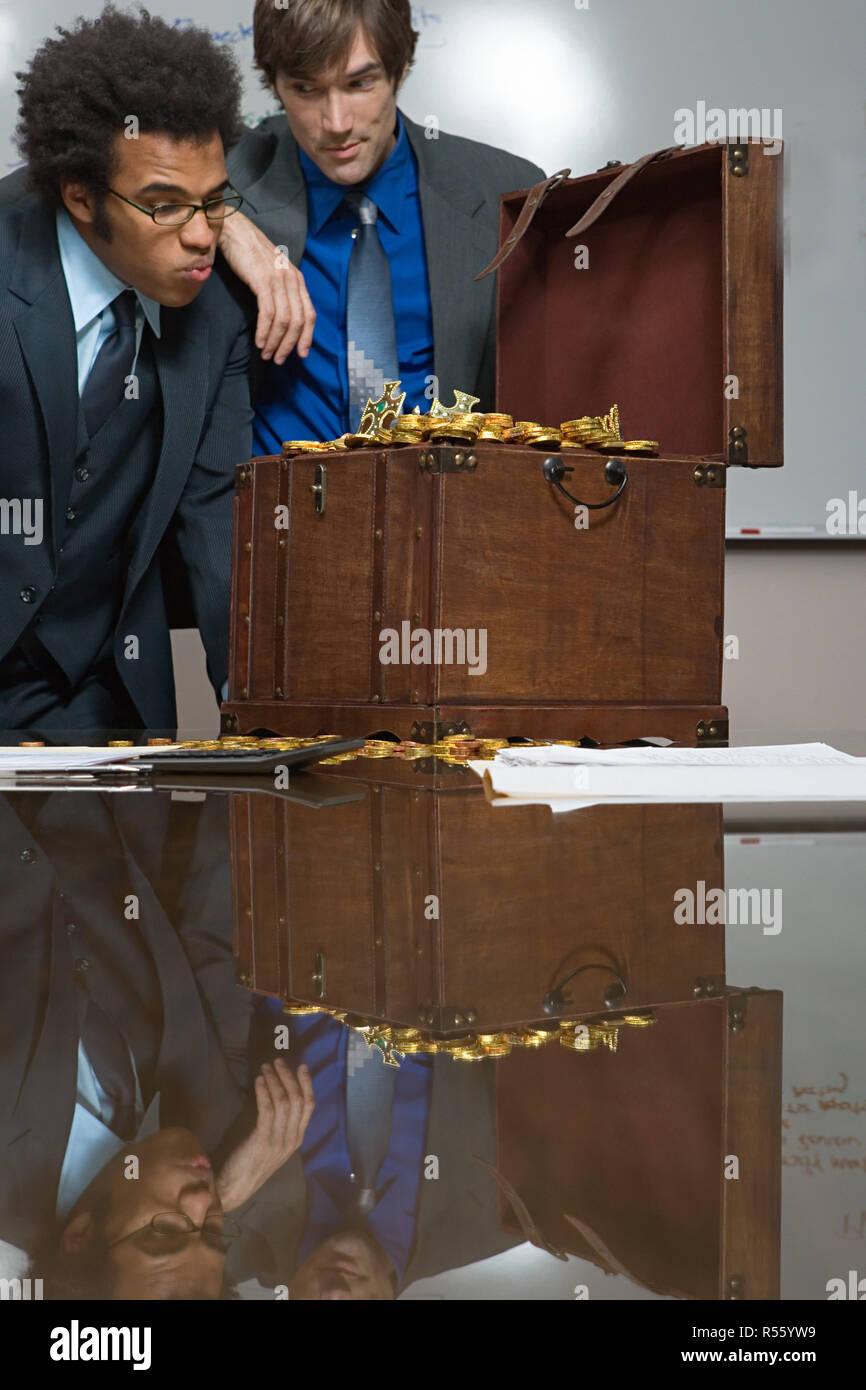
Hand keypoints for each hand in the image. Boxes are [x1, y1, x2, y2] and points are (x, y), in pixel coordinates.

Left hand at [216, 1060, 314, 1211]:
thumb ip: (279, 1125)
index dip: (307, 1084)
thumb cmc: (250, 1163)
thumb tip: (278, 1095)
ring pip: (284, 1102)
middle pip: (298, 1100)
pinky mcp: (263, 1141)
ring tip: (265, 1068)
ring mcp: (279, 1141)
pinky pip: (267, 1111)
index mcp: (297, 1139)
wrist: (234, 1188)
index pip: (309, 1106)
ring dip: (275, 1081)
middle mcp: (292, 1139)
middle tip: (278, 1062)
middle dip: (288, 1077)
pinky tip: (259, 1082)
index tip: (301, 1066)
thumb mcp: (272, 1144)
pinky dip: (264, 1093)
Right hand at [218, 213, 315, 363]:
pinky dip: (265, 331)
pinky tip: (259, 341)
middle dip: (289, 345)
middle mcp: (292, 279)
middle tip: (279, 359)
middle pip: (298, 321)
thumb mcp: (273, 273)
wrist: (234, 231)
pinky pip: (268, 313)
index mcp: (297, 279)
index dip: (307, 337)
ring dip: (275, 341)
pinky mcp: (262, 280)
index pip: (309, 314)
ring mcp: (278, 279)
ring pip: (284, 320)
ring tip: (267, 354)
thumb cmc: (250, 254)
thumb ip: (282, 292)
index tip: (301, 354)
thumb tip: (283, 319)